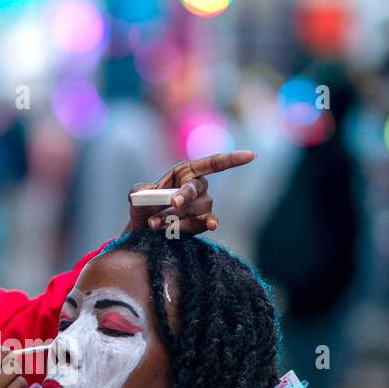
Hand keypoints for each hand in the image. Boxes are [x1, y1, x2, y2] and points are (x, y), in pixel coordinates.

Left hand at [125, 150, 255, 235]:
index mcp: (185, 172)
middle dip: (185, 194)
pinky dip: (206, 224)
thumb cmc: (143, 207)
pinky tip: (211, 225)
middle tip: (173, 203)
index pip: (213, 163)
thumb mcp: (137, 195)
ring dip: (173, 218)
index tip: (251, 156)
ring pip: (195, 209)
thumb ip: (141, 192)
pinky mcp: (200, 224)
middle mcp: (198, 187)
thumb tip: (150, 195)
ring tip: (154, 224)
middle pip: (197, 189)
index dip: (232, 159)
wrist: (142, 231)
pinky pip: (205, 223)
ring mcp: (201, 207)